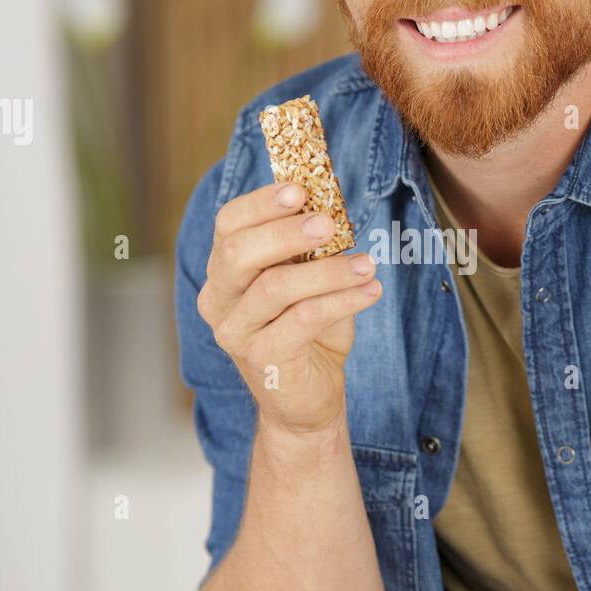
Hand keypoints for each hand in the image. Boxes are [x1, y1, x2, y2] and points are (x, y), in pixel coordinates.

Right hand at [196, 182, 381, 436]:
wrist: (308, 401)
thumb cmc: (309, 332)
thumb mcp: (309, 280)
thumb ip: (311, 248)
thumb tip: (332, 207)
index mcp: (225, 271)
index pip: (228, 225)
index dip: (261, 203)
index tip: (300, 190)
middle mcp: (219, 300)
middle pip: (239, 253)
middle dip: (286, 232)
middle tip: (329, 223)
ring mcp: (235, 332)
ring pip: (276, 287)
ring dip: (327, 271)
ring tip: (366, 264)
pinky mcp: (262, 359)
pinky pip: (304, 319)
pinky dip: (342, 300)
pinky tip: (371, 290)